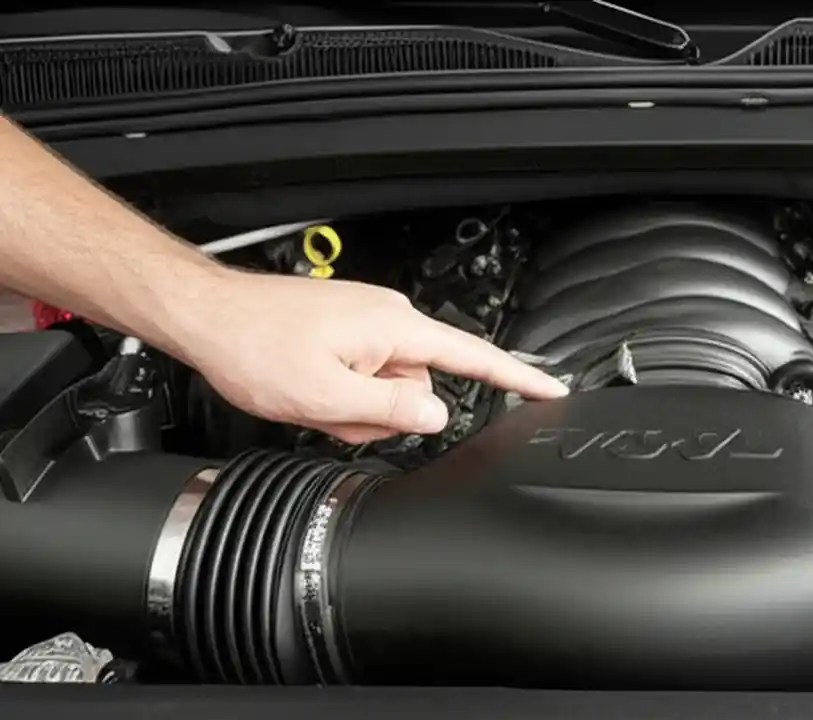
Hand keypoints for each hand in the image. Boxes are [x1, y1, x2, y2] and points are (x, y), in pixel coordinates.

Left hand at [171, 270, 566, 442]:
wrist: (208, 316)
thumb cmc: (255, 345)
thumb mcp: (326, 395)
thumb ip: (391, 410)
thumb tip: (438, 416)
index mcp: (395, 329)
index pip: (474, 357)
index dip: (517, 379)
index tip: (551, 390)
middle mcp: (389, 318)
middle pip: (418, 388)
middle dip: (381, 413)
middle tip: (330, 410)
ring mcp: (367, 323)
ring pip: (388, 387)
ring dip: (354, 406)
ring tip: (311, 395)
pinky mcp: (347, 330)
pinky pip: (365, 372)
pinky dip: (341, 391)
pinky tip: (307, 385)